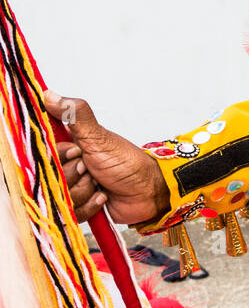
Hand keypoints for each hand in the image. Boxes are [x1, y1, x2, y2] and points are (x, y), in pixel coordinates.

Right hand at [44, 91, 170, 224]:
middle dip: (74, 174)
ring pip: (60, 196)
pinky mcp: (78, 207)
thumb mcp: (98, 136)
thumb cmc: (126, 161)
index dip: (58, 155)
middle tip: (91, 168)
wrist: (147, 191)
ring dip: (84, 190)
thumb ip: (75, 114)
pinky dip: (89, 205)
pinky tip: (102, 197)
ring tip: (99, 183)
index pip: (42, 151)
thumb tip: (50, 94)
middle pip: (49, 176)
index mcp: (67, 146)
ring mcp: (71, 187)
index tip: (76, 152)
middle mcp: (66, 167)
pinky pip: (71, 213)